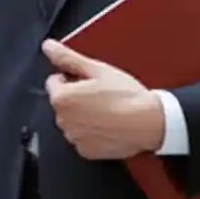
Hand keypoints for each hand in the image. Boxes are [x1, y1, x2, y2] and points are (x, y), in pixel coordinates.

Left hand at [43, 39, 164, 159]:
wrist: (151, 123)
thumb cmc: (125, 96)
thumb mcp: (96, 70)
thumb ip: (68, 58)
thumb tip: (48, 46)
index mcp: (61, 98)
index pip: (54, 82)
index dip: (71, 79)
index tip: (89, 82)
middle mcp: (62, 120)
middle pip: (62, 102)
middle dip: (76, 97)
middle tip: (100, 95)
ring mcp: (74, 138)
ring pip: (72, 120)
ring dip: (82, 115)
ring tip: (107, 110)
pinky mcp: (87, 151)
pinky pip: (82, 138)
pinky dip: (91, 132)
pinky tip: (108, 126)